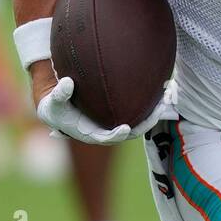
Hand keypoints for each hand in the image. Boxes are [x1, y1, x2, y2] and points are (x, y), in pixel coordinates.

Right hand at [36, 76, 175, 144]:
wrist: (60, 108)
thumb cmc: (55, 106)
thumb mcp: (52, 101)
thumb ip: (59, 93)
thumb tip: (67, 83)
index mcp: (91, 133)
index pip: (108, 138)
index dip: (117, 135)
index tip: (125, 128)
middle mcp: (107, 132)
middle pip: (132, 132)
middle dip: (147, 123)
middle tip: (160, 110)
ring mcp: (116, 125)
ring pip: (140, 123)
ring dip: (155, 113)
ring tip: (167, 96)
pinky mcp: (121, 116)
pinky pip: (139, 114)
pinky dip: (151, 106)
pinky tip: (162, 91)